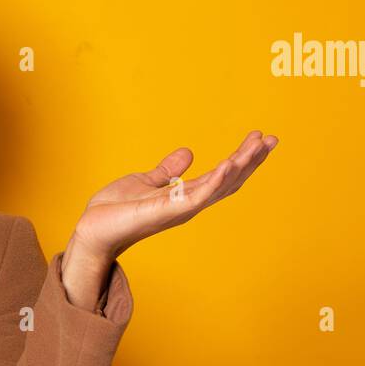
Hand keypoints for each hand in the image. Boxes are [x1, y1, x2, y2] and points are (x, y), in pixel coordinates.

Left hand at [66, 129, 278, 263]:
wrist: (92, 228)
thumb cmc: (116, 210)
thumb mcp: (146, 182)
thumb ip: (168, 171)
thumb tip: (188, 153)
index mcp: (185, 195)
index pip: (221, 175)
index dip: (241, 157)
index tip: (257, 137)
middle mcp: (189, 204)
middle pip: (229, 181)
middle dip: (251, 160)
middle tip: (271, 138)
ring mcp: (180, 209)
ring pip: (220, 186)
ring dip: (241, 166)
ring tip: (258, 145)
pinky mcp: (168, 211)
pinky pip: (198, 196)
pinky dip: (215, 181)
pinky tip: (229, 163)